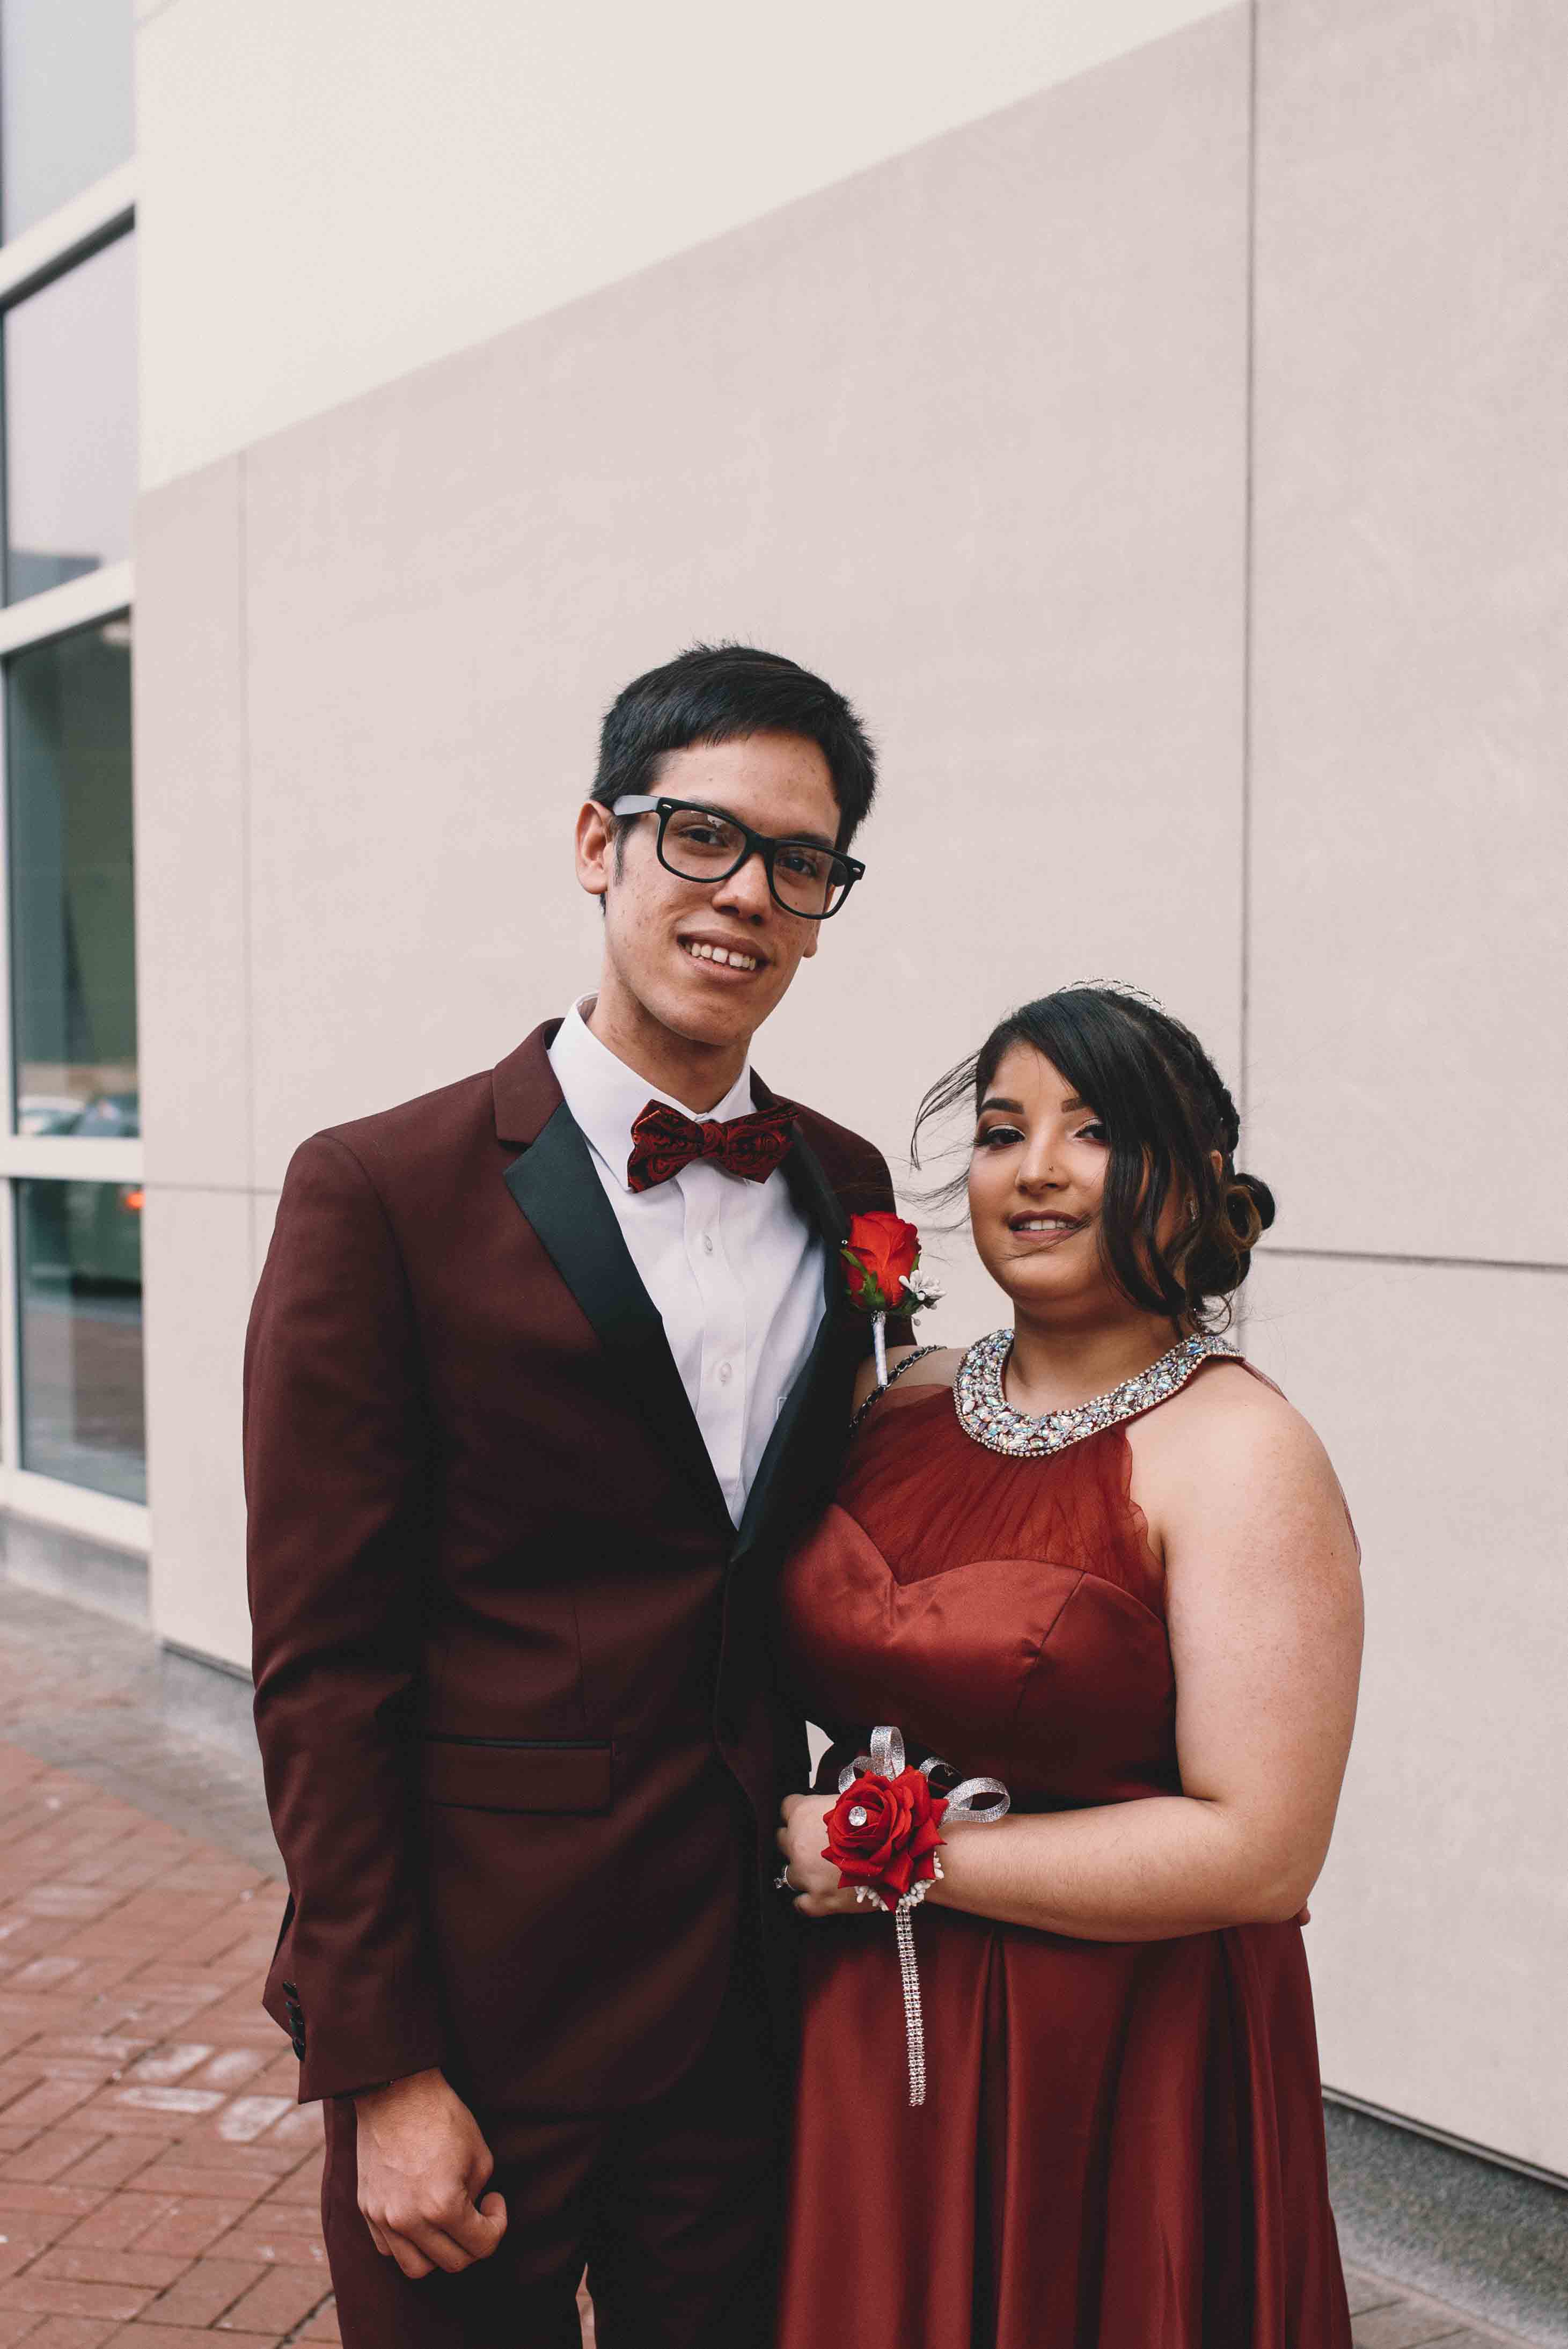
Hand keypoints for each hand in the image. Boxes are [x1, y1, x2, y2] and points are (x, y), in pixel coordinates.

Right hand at [353, 2068, 507, 2277]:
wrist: (396, 2092)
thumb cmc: (443, 2116)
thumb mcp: (480, 2156)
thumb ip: (478, 2196)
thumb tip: (473, 2215)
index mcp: (442, 2206)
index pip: (482, 2246)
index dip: (497, 2225)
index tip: (494, 2201)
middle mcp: (409, 2220)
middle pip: (452, 2263)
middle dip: (473, 2242)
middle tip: (476, 2212)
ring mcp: (383, 2218)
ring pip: (417, 2267)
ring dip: (440, 2253)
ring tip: (448, 2223)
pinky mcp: (367, 2210)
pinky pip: (389, 2249)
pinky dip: (409, 2244)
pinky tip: (420, 2217)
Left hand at [776, 1792, 878, 1919]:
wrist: (905, 1854)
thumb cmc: (882, 1823)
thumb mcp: (852, 1803)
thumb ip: (828, 1808)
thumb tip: (823, 1810)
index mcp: (803, 1813)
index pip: (784, 1809)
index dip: (796, 1815)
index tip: (804, 1820)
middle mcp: (797, 1843)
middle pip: (781, 1840)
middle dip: (795, 1842)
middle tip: (816, 1845)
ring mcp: (806, 1874)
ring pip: (788, 1873)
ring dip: (802, 1871)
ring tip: (824, 1870)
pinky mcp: (818, 1901)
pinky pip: (799, 1903)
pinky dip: (807, 1899)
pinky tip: (820, 1892)